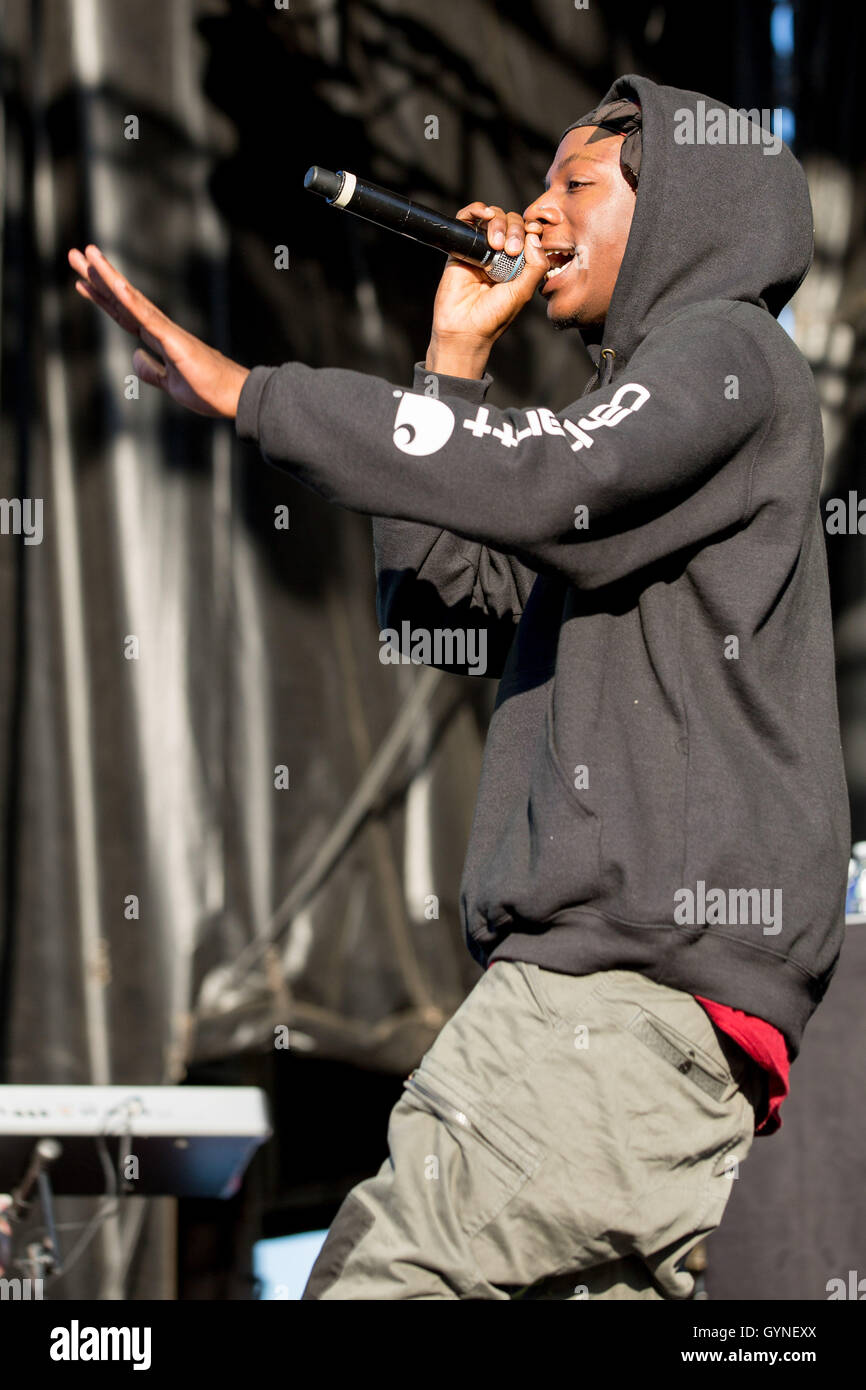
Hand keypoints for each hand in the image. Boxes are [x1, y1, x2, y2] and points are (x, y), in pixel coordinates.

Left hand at [67, 245, 249, 418]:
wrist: (235, 397)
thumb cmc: (209, 390)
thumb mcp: (171, 384)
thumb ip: (152, 371)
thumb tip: (135, 356)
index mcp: (158, 339)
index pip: (123, 313)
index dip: (102, 296)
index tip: (81, 280)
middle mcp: (160, 329)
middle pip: (122, 298)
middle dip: (98, 276)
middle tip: (75, 253)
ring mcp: (167, 332)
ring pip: (132, 300)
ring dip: (109, 277)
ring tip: (88, 255)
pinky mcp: (175, 341)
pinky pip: (149, 318)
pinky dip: (132, 301)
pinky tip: (117, 285)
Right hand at [425, 204, 548, 375]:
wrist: (464, 329)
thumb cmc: (493, 317)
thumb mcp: (523, 292)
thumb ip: (535, 265)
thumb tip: (534, 236)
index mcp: (518, 264)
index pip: (528, 234)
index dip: (532, 228)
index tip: (535, 231)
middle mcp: (500, 254)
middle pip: (512, 222)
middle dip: (515, 229)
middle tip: (511, 249)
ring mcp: (480, 249)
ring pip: (492, 218)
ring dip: (498, 223)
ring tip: (495, 244)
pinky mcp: (461, 247)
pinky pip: (467, 219)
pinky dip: (476, 209)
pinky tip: (485, 215)